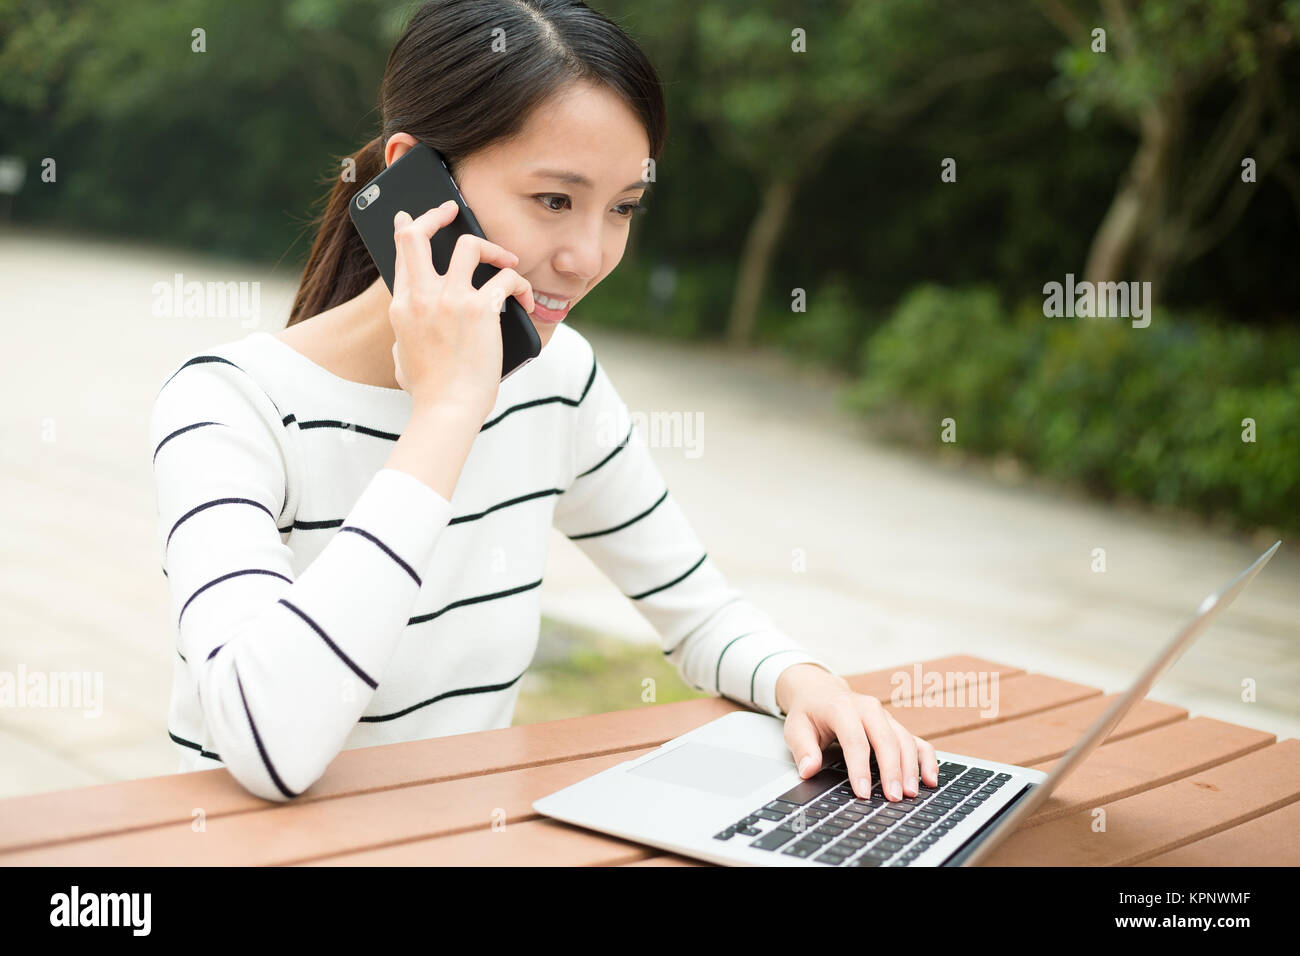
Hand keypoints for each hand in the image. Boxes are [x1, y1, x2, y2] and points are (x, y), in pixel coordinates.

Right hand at [389, 202, 534, 418]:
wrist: (447, 409)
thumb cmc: (429, 392)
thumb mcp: (402, 356)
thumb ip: (406, 333)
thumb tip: (410, 329)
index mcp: (401, 306)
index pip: (401, 252)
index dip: (408, 227)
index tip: (414, 217)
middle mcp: (422, 296)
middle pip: (418, 234)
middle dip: (436, 214)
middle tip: (452, 209)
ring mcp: (450, 300)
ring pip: (469, 245)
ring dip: (492, 248)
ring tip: (507, 261)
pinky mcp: (480, 310)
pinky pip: (506, 279)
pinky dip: (521, 285)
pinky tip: (528, 302)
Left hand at [776, 663, 938, 801]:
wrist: (821, 691)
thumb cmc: (810, 712)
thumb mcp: (796, 727)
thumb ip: (803, 749)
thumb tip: (808, 770)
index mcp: (842, 708)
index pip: (855, 740)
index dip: (859, 768)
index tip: (862, 792)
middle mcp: (868, 708)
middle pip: (886, 740)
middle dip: (892, 770)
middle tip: (894, 797)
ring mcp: (885, 716)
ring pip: (905, 740)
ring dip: (911, 768)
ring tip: (911, 793)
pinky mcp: (894, 725)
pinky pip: (916, 741)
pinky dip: (926, 759)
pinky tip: (931, 779)